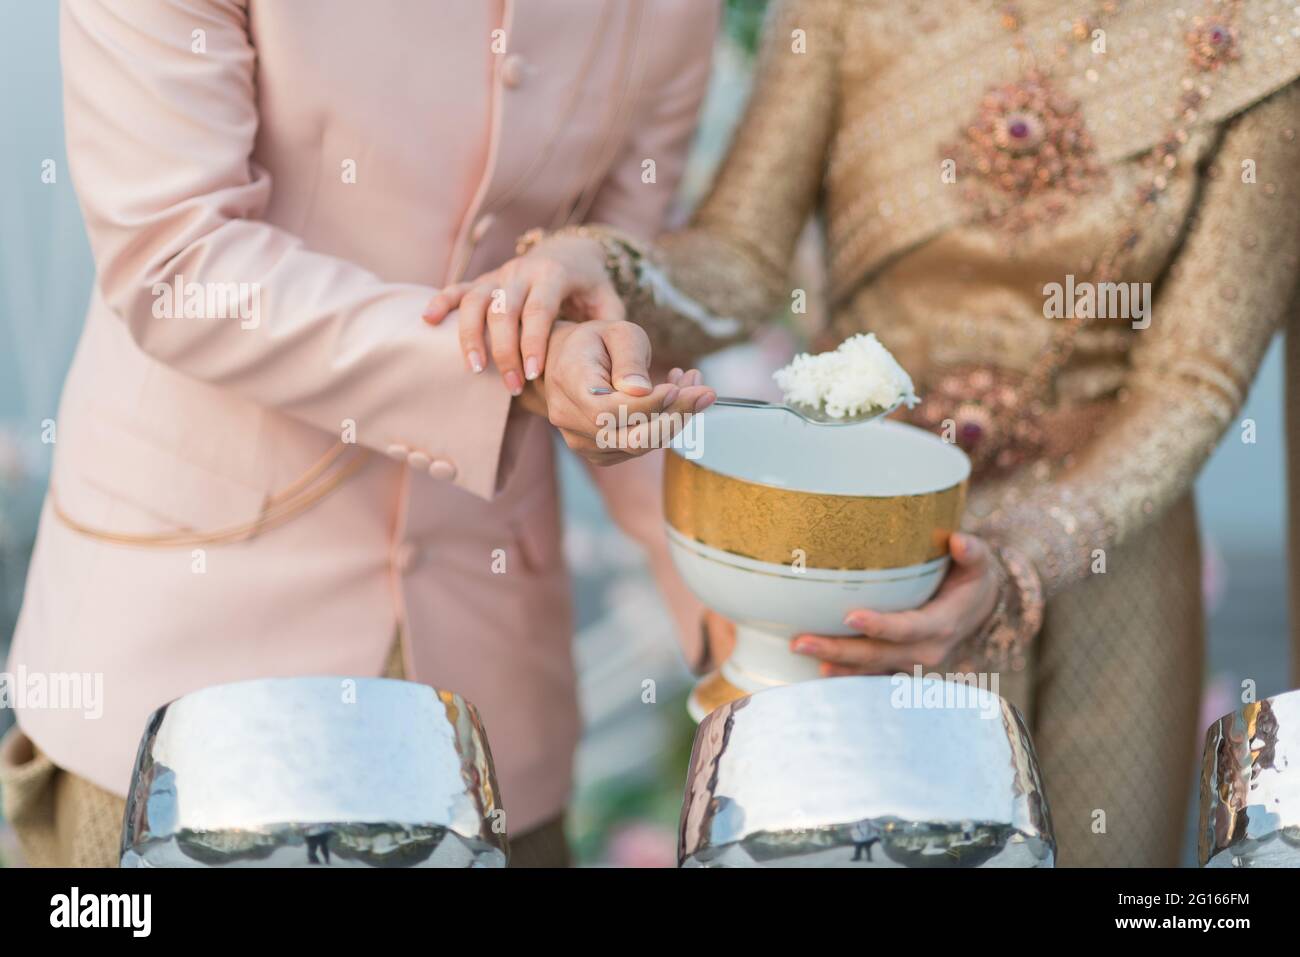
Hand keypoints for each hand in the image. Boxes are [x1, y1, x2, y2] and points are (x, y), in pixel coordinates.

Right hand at [422, 235, 614, 393]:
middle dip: (505, 351)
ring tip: (476, 369)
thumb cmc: (590, 286)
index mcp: (553, 274)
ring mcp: (500, 275)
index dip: (534, 342)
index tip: (533, 375)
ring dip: (471, 335)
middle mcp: (522, 271)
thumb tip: (613, 361)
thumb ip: (610, 326)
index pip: (539, 310)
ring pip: (476, 300)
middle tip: (512, 387)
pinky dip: (441, 302)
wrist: (570, 251)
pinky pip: (458, 288)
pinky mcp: (485, 280)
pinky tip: (428, 320)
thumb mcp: (608, 300)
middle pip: (504, 310)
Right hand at [522, 319, 714, 465]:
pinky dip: (662, 428)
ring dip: (674, 420)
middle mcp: (569, 419)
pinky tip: (674, 400)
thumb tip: (642, 392)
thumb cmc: (596, 341)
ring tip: (692, 385)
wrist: (566, 360)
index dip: (649, 405)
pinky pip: (637, 449)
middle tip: (705, 391)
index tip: (678, 387)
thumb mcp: (617, 332)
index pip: (611, 410)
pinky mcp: (599, 452)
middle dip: (674, 416)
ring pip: (638, 446)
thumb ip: (629, 360)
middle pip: (629, 437)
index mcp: (569, 383)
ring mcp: (582, 441)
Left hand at [791, 533, 1000, 675]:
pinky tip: (814, 664)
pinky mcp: (898, 664)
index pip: (908, 628)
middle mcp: (926, 651)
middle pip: (878, 654)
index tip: (850, 616)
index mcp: (942, 625)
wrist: (979, 608)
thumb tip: (959, 542)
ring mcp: (910, 662)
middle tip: (801, 641)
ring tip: (799, 650)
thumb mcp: (979, 562)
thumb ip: (972, 553)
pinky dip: (843, 671)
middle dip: (839, 650)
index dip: (880, 625)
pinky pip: (868, 672)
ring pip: (869, 668)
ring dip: (834, 662)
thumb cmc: (972, 577)